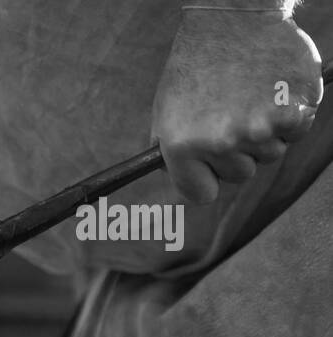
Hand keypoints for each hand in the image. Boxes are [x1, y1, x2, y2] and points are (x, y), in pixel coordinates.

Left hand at [152, 7, 322, 202]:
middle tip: (230, 114)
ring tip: (249, 96)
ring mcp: (260, 127)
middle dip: (237, 152)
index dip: (206, 179)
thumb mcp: (166, 110)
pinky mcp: (295, 110)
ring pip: (270, 155)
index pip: (200, 194)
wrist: (233, 17)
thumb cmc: (196, 65)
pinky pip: (296, 133)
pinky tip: (272, 89)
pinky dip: (290, 116)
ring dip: (264, 133)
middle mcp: (221, 142)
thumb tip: (179, 181)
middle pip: (239, 175)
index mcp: (182, 145)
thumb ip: (172, 152)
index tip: (208, 166)